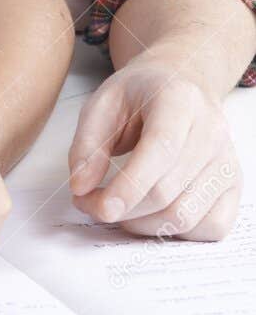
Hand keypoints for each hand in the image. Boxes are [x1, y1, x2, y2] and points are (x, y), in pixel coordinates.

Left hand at [68, 62, 241, 239]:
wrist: (182, 81)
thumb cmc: (141, 93)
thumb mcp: (103, 103)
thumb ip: (87, 145)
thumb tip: (81, 188)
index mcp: (180, 100)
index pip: (161, 151)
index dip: (129, 186)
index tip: (99, 207)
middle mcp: (212, 132)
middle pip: (167, 192)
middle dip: (122, 209)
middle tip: (90, 203)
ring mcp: (227, 161)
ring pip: (185, 216)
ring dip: (142, 224)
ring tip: (118, 207)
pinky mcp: (233, 185)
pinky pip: (211, 227)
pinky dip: (176, 232)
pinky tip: (152, 214)